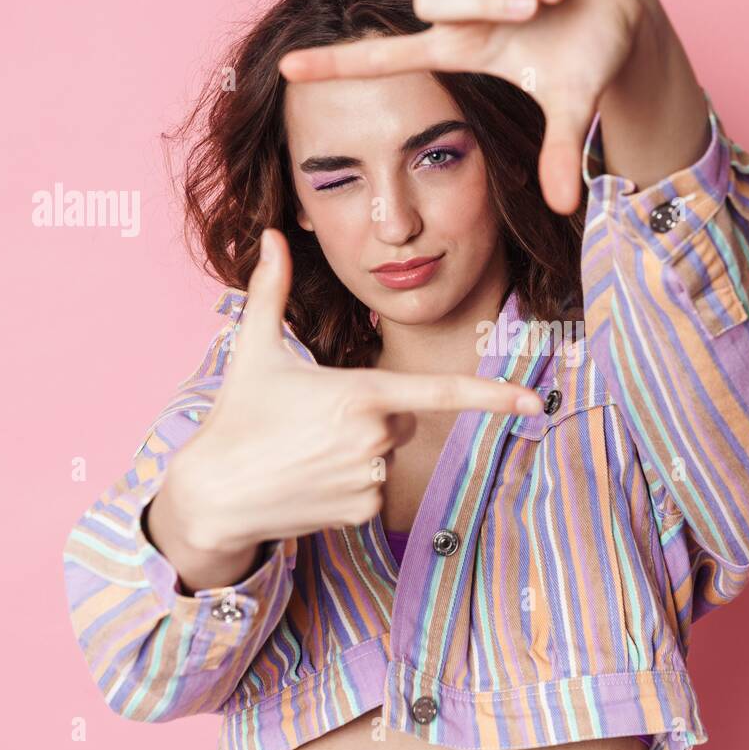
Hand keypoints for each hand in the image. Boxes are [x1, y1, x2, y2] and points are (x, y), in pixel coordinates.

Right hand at [165, 227, 543, 553]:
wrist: (213, 495)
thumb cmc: (237, 416)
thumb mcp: (254, 349)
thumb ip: (271, 290)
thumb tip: (269, 235)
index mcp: (361, 394)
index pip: (444, 392)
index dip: (495, 396)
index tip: (535, 401)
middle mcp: (375, 439)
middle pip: (405, 415)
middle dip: (376, 411)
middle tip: (319, 417)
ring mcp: (372, 480)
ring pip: (390, 451)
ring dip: (363, 447)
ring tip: (308, 450)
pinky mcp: (364, 514)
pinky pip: (377, 487)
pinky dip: (353, 481)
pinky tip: (312, 478)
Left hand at [278, 0, 647, 214]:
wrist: (625, 4)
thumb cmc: (590, 54)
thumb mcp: (573, 103)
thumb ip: (559, 151)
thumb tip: (563, 209)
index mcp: (463, 50)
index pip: (385, 58)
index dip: (337, 66)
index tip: (284, 71)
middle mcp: (459, 10)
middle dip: (490, 0)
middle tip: (539, 10)